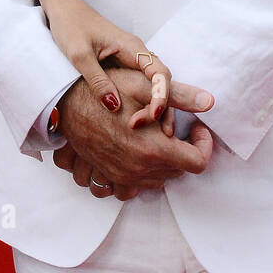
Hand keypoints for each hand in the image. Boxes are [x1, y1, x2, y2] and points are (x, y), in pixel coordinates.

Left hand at [45, 0, 172, 128]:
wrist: (62, 8)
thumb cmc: (70, 25)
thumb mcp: (79, 55)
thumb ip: (97, 80)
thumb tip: (116, 107)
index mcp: (131, 47)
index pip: (160, 74)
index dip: (162, 96)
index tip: (152, 116)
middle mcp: (136, 52)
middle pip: (161, 82)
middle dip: (159, 106)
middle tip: (139, 126)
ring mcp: (130, 57)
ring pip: (152, 83)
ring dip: (150, 104)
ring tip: (138, 126)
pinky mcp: (122, 62)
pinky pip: (139, 82)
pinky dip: (141, 99)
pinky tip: (131, 115)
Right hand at [56, 67, 214, 194]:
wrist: (63, 102)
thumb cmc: (103, 90)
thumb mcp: (142, 85)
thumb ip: (180, 95)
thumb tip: (209, 101)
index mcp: (153, 149)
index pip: (197, 162)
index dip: (203, 144)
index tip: (196, 128)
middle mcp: (139, 169)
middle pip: (179, 171)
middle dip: (183, 149)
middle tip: (174, 126)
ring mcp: (122, 176)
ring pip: (159, 180)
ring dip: (164, 161)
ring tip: (157, 137)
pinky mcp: (108, 176)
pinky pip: (134, 187)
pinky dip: (142, 175)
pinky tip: (138, 154)